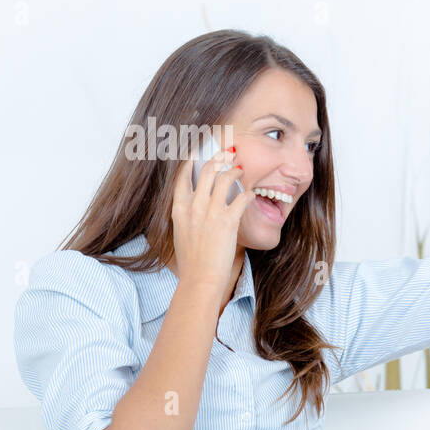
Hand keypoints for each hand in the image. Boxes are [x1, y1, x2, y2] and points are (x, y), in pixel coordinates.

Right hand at [171, 145, 250, 296]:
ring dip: (235, 171)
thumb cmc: (191, 261)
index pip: (182, 176)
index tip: (197, 152)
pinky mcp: (228, 220)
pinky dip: (248, 194)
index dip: (190, 161)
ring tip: (241, 169)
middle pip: (206, 170)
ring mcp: (211, 212)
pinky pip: (241, 198)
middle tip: (227, 153)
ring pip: (224, 179)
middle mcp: (193, 206)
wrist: (200, 278)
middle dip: (218, 157)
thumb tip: (193, 206)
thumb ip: (186, 216)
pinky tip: (251, 194)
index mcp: (178, 209)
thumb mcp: (180, 233)